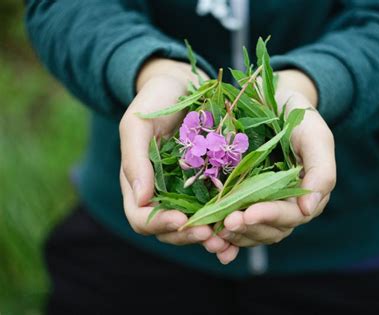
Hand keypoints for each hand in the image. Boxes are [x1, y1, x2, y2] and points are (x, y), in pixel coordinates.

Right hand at [119, 58, 237, 260]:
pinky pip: (217, 207)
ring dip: (210, 236)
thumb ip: (134, 160)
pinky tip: (241, 223)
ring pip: (196, 223)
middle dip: (189, 236)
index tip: (181, 219)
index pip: (142, 217)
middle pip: (171, 229)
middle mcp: (163, 193)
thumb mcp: (138, 124)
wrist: (182, 85)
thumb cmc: (154, 101)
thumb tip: (142, 199)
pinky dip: (226, 220)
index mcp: (139, 184)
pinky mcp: (211, 181)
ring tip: (228, 240)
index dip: (159, 224)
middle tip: (212, 237)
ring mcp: (188, 190)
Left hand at [213, 70, 335, 259]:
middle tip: (226, 223)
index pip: (289, 216)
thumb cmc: (298, 116)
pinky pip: (233, 222)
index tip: (248, 213)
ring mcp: (260, 202)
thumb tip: (308, 209)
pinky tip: (209, 239)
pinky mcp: (239, 197)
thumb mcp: (315, 136)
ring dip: (233, 236)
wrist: (273, 101)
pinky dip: (223, 236)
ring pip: (250, 231)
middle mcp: (283, 204)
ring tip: (212, 234)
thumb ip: (321, 171)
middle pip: (268, 230)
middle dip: (247, 228)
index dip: (269, 217)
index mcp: (303, 194)